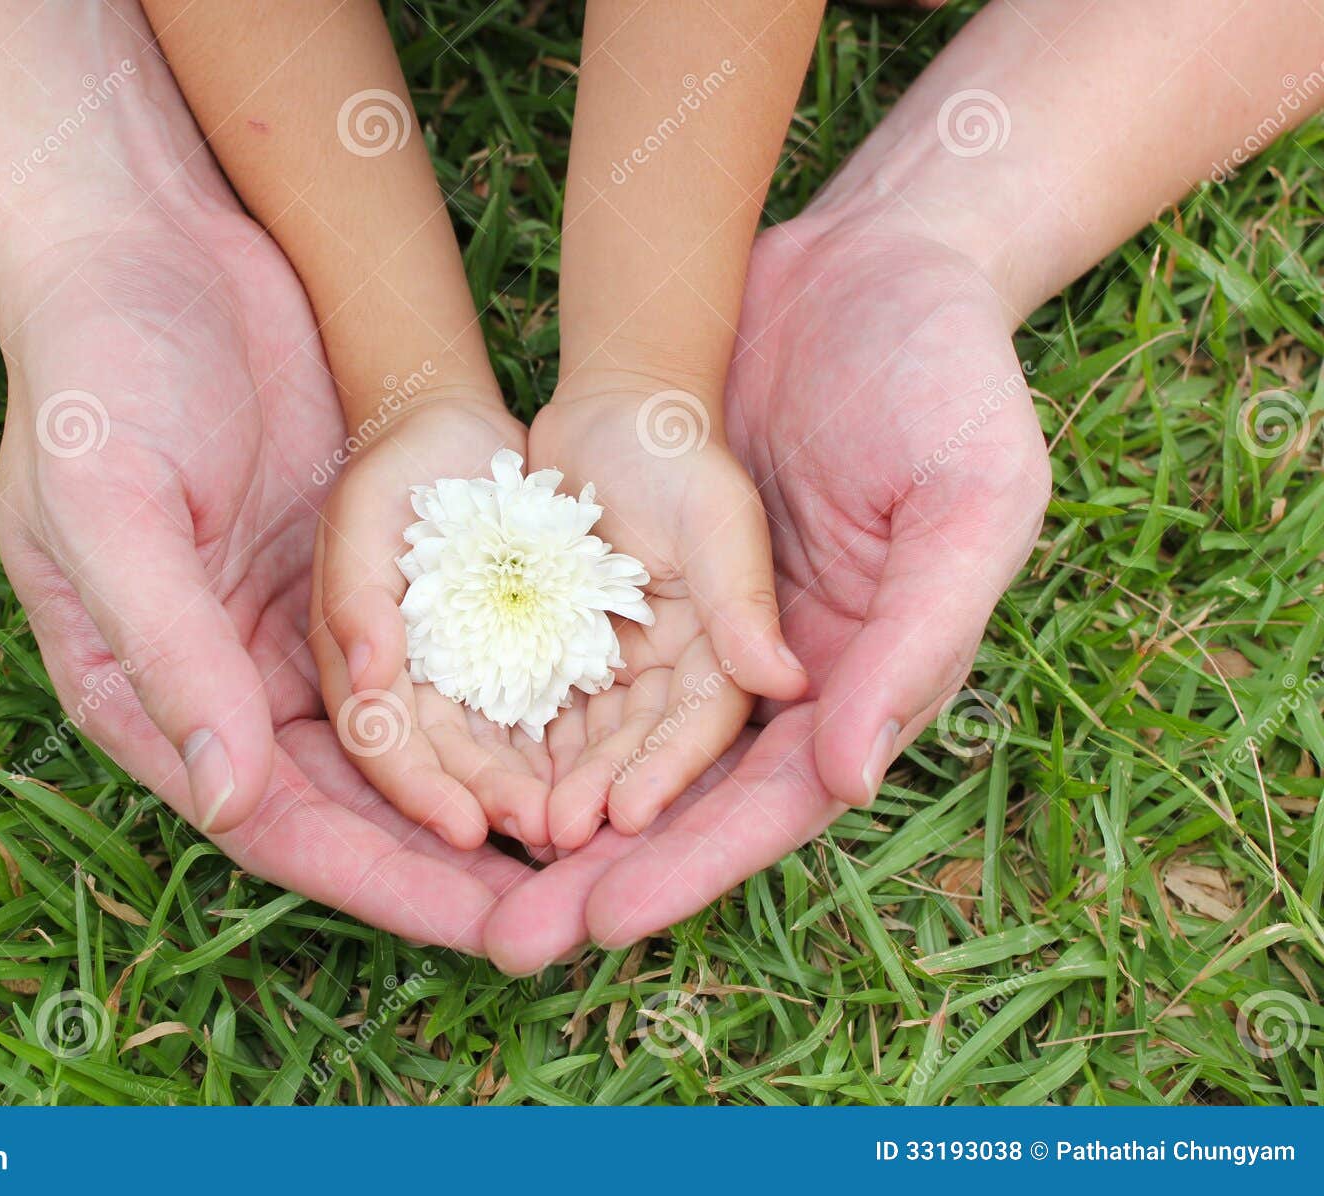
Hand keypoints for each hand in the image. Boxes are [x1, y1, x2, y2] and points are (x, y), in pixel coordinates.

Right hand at [0, 206, 527, 952]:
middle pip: (358, 802)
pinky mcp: (355, 563)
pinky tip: (576, 726)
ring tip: (588, 838)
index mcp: (151, 693)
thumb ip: (168, 650)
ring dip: (490, 789)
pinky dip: (497, 696)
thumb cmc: (97, 373)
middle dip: (453, 860)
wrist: (149, 243)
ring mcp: (297, 622)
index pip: (277, 820)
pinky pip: (435, 652)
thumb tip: (230, 797)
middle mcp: (232, 677)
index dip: (382, 874)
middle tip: (561, 909)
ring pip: (408, 740)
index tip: (481, 920)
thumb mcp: (111, 510)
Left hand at [483, 212, 1050, 971]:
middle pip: (685, 795)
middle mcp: (788, 670)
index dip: (690, 865)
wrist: (871, 262)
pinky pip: (591, 650)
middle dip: (601, 870)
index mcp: (868, 675)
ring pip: (624, 737)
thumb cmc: (946, 375)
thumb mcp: (968, 500)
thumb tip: (842, 776)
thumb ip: (919, 637)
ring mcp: (717, 622)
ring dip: (551, 803)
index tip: (604, 919)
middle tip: (511, 942)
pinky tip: (465, 746)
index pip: (772, 801)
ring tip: (467, 862)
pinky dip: (536, 702)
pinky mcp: (660, 571)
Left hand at [525, 384, 807, 850]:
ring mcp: (650, 669)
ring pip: (607, 751)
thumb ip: (748, 601)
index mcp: (765, 654)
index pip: (722, 742)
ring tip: (516, 835)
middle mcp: (712, 676)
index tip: (624, 839)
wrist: (616, 401)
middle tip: (552, 865)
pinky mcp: (595, 653)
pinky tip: (489, 786)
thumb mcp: (723, 512)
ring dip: (566, 797)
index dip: (677, 798)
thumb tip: (786, 689)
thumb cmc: (683, 443)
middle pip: (660, 765)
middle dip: (610, 823)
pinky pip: (563, 715)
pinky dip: (534, 751)